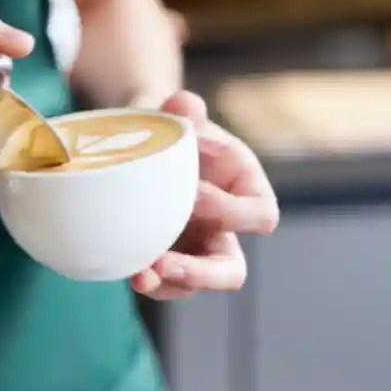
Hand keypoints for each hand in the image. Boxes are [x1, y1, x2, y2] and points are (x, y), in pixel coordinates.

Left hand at [131, 91, 278, 299]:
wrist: (136, 136)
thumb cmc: (168, 123)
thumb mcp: (177, 112)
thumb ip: (184, 109)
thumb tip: (186, 104)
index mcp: (244, 188)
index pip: (260, 215)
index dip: (230, 210)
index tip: (193, 192)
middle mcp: (225, 226)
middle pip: (232, 270)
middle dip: (201, 272)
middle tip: (166, 262)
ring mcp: (196, 248)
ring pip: (196, 286)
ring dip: (169, 284)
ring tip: (141, 276)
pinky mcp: (167, 257)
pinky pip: (165, 284)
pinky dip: (149, 282)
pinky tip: (131, 273)